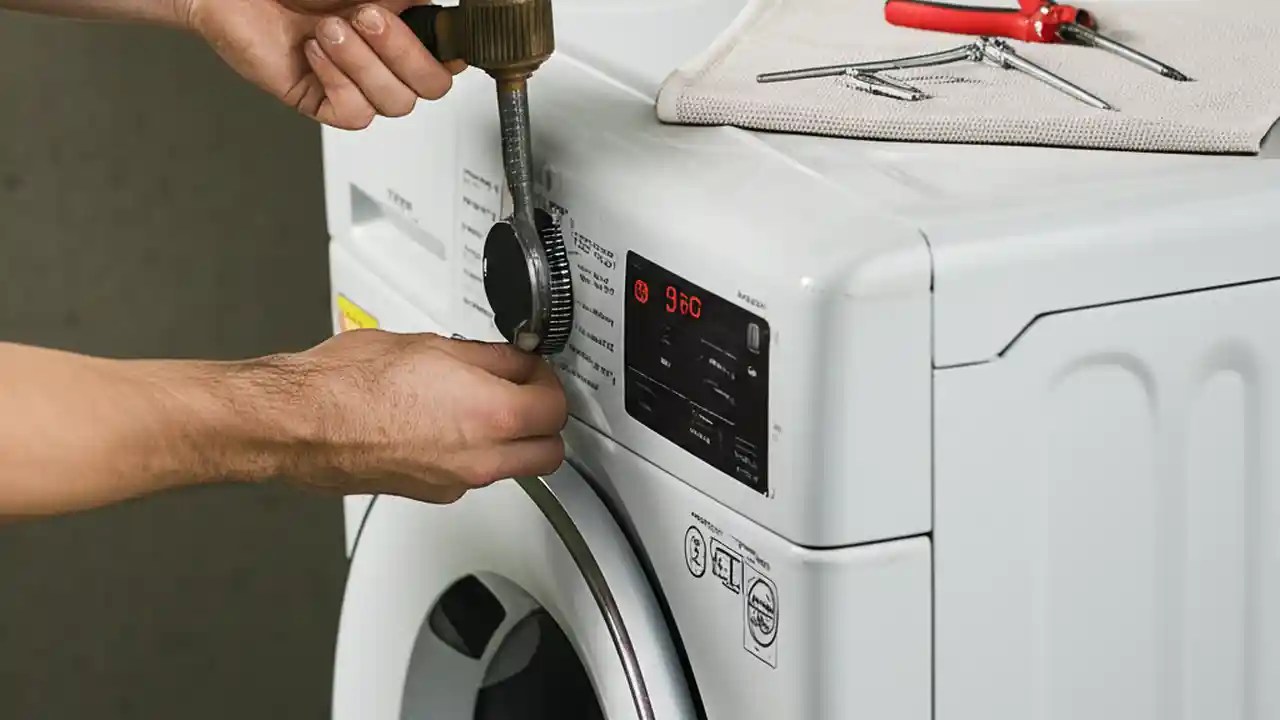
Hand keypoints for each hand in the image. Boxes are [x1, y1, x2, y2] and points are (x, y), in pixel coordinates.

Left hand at [184, 0, 465, 128]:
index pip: (453, 57)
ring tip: (328, 29)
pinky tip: (314, 52)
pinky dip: (336, 80)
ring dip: (361, 62)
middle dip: (402, 51)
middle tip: (366, 16)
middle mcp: (384, 57)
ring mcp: (355, 82)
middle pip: (432, 88)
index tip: (433, 27)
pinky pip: (355, 114)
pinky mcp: (323, 101)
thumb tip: (450, 4)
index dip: (450, 49)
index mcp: (405, 25)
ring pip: (395, 104)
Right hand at [283, 330, 567, 503]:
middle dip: (545, 421)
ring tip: (484, 403)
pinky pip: (473, 475)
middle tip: (527, 392)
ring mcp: (456, 481)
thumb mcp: (434, 346)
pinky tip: (448, 425)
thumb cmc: (350, 384)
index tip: (534, 368)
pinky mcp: (431, 492)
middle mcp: (481, 457)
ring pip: (513, 467)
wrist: (301, 423)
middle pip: (549, 452)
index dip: (548, 380)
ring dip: (512, 440)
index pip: (556, 406)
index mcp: (492, 414)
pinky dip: (474, 453)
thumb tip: (513, 359)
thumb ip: (489, 358)